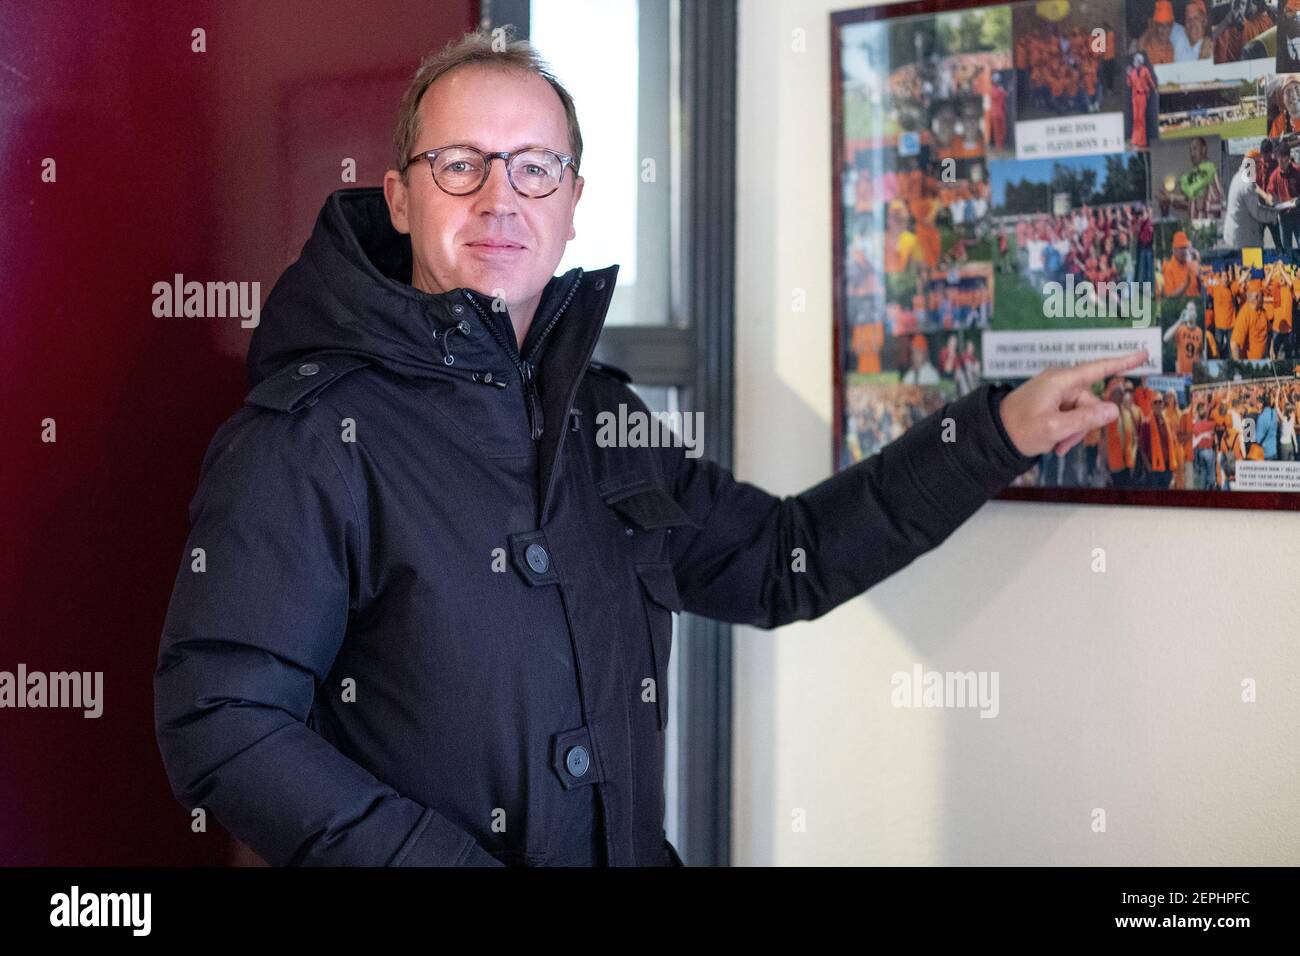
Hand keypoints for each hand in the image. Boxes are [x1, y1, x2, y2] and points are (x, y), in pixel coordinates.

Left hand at [997, 349, 1148, 457]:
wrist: (992, 436)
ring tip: (1056, 445)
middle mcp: (1059, 382)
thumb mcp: (1054, 428)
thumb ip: (1085, 420)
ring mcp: (1055, 392)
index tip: (1144, 354)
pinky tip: (1054, 442)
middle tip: (1064, 442)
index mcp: (1060, 381)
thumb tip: (1113, 410)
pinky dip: (1066, 431)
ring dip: (1073, 432)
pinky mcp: (1050, 403)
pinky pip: (1069, 416)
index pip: (1098, 369)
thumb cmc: (1018, 429)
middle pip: (1090, 402)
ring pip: (1081, 413)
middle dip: (1084, 425)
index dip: (1123, 363)